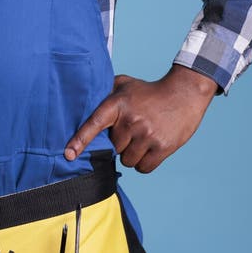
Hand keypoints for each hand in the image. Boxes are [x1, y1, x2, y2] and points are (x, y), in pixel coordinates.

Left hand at [64, 64, 217, 172]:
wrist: (183, 93)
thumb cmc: (149, 91)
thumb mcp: (124, 84)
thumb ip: (104, 93)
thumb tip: (84, 103)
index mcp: (118, 103)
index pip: (95, 123)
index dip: (80, 140)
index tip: (68, 154)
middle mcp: (131, 120)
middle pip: (113, 148)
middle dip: (121, 142)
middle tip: (133, 129)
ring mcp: (147, 135)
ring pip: (128, 160)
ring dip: (133, 154)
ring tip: (143, 137)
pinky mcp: (162, 147)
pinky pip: (143, 168)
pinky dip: (145, 163)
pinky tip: (151, 147)